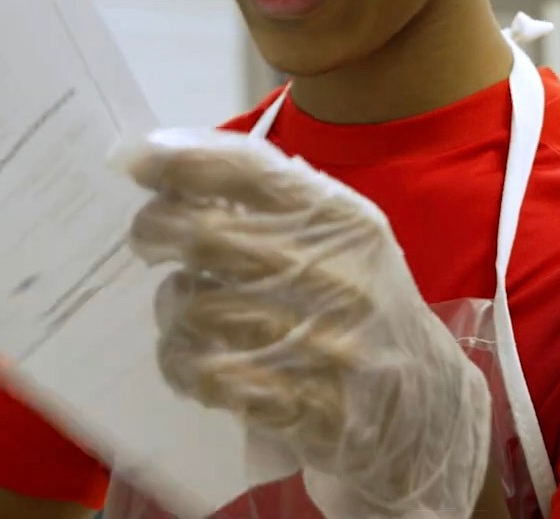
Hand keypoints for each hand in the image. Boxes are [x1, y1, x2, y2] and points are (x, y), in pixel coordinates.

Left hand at [125, 129, 491, 517]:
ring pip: (195, 308)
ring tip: (182, 309)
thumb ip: (266, 195)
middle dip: (154, 230)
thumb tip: (160, 153)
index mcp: (343, 218)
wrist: (423, 406)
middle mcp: (337, 273)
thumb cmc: (356, 304)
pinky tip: (191, 360)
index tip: (136, 162)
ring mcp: (323, 344)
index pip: (246, 168)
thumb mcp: (337, 235)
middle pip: (206, 235)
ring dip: (171, 306)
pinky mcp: (304, 407)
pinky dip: (181, 363)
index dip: (178, 159)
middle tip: (145, 239)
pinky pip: (206, 374)